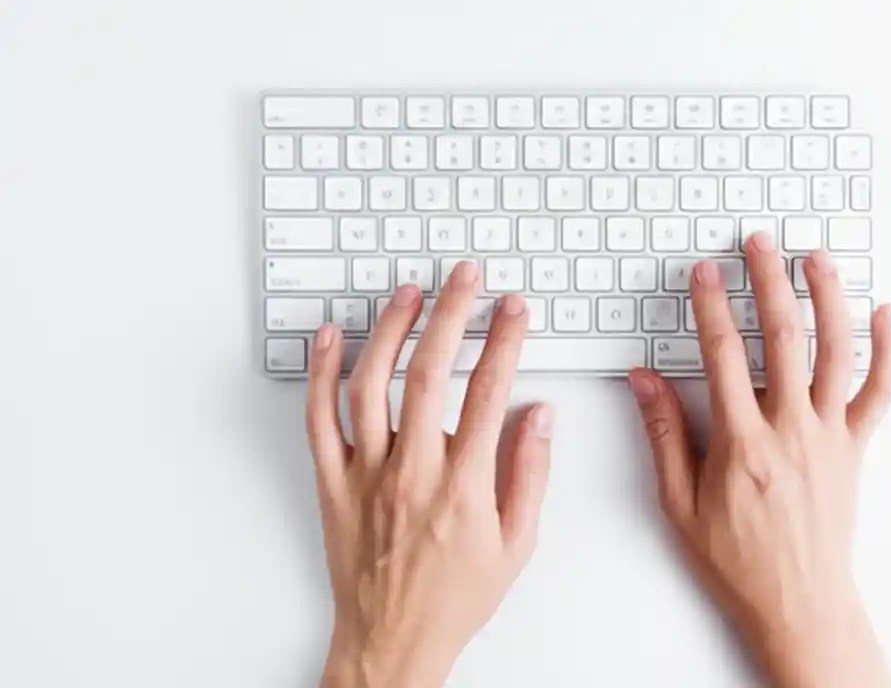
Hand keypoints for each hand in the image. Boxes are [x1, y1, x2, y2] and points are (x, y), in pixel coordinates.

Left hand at [305, 262, 551, 687]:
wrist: (392, 642)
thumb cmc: (454, 598)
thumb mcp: (517, 545)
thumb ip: (530, 475)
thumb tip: (540, 416)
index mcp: (464, 486)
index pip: (490, 393)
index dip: (504, 341)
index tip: (513, 308)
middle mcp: (413, 472)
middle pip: (428, 374)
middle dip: (451, 314)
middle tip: (464, 278)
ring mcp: (367, 475)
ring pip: (371, 385)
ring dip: (390, 330)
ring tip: (408, 293)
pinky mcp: (333, 483)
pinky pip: (319, 419)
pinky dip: (321, 373)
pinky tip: (330, 337)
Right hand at [628, 233, 890, 687]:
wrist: (797, 601)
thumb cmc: (737, 559)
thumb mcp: (680, 503)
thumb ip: (663, 435)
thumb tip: (644, 381)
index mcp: (741, 443)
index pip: (722, 355)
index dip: (711, 306)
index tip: (704, 273)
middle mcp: (790, 430)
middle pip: (782, 338)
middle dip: (768, 282)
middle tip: (758, 243)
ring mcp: (829, 435)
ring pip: (834, 353)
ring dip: (828, 298)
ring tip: (816, 258)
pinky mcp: (856, 447)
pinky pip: (880, 391)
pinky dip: (887, 350)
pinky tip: (886, 314)